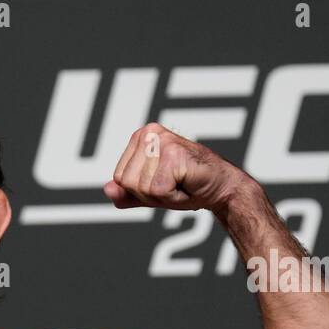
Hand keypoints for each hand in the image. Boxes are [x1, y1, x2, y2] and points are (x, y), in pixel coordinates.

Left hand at [103, 122, 246, 213]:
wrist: (220, 187)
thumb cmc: (187, 186)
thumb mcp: (150, 193)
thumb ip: (127, 193)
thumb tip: (107, 189)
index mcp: (139, 138)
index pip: (119, 178)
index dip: (140, 191)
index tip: (163, 183)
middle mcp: (148, 134)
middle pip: (126, 182)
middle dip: (149, 194)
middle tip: (173, 183)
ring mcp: (161, 141)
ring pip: (141, 187)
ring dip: (163, 195)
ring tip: (180, 182)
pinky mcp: (173, 153)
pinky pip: (158, 190)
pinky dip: (173, 195)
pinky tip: (187, 182)